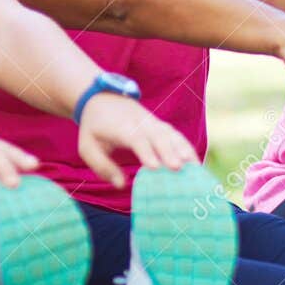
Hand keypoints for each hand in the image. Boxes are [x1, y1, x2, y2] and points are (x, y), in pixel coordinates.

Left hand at [76, 93, 198, 188]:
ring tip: (195, 167)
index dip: (145, 152)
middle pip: (159, 136)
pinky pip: (177, 136)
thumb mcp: (88, 147)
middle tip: (178, 168)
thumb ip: (102, 167)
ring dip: (184, 149)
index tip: (154, 167)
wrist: (104, 99)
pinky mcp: (162, 127)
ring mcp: (154, 123)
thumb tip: (121, 185)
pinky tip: (196, 163)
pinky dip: (187, 148)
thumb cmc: (95, 128)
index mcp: (122, 128)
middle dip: (169, 152)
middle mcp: (141, 124)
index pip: (136, 139)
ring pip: (172, 135)